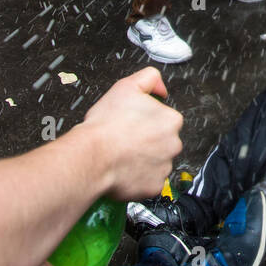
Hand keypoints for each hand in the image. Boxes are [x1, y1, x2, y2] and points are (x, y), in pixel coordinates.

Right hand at [83, 68, 183, 200]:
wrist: (91, 156)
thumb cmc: (106, 125)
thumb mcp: (127, 86)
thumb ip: (149, 78)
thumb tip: (160, 88)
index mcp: (171, 120)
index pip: (164, 119)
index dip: (145, 120)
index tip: (132, 123)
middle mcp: (173, 144)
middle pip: (162, 142)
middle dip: (147, 141)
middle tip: (125, 140)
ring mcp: (164, 167)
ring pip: (156, 162)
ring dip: (143, 160)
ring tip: (122, 155)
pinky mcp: (154, 187)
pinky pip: (149, 182)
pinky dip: (138, 178)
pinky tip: (124, 170)